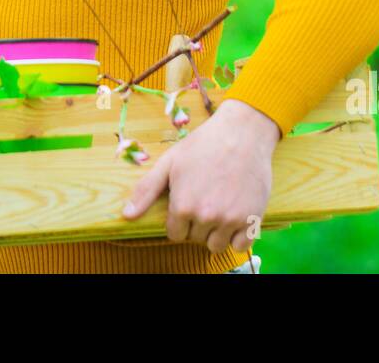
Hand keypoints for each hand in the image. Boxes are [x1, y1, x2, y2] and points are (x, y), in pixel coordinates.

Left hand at [121, 98, 281, 253]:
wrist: (242, 132)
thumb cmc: (203, 144)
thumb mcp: (169, 162)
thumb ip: (146, 190)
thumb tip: (127, 215)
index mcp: (182, 206)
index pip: (175, 234)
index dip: (179, 220)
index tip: (188, 203)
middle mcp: (205, 217)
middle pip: (195, 238)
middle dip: (197, 224)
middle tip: (205, 198)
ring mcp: (230, 219)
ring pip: (216, 245)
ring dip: (216, 232)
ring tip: (219, 208)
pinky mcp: (251, 219)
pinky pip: (241, 246)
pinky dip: (237, 236)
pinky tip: (235, 216)